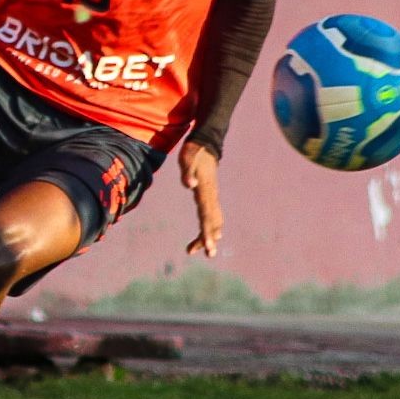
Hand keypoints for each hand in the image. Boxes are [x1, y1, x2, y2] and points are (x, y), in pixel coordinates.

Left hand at [179, 140, 222, 257]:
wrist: (206, 143)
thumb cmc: (194, 151)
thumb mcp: (187, 158)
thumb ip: (187, 171)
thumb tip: (189, 185)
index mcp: (205, 189)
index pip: (206, 214)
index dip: (207, 231)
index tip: (208, 245)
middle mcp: (211, 195)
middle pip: (211, 221)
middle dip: (209, 239)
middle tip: (209, 255)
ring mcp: (212, 196)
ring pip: (212, 220)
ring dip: (207, 235)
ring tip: (194, 250)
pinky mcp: (210, 195)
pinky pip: (210, 215)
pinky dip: (208, 227)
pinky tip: (206, 236)